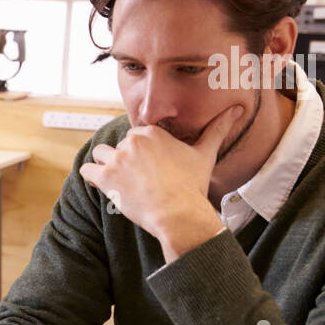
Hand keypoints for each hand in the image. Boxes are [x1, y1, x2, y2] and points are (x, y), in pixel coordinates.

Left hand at [79, 103, 241, 262]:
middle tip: (137, 177)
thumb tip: (237, 110)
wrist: (178, 214)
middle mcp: (132, 142)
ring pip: (101, 154)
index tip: (147, 165)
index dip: (140, 150)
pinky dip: (92, 176)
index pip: (136, 135)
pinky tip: (102, 183)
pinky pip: (87, 170)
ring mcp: (117, 159)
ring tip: (119, 179)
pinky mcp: (106, 177)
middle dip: (125, 159)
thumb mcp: (204, 154)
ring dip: (106, 165)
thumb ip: (217, 130)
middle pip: (119, 145)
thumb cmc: (191, 186)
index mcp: (152, 133)